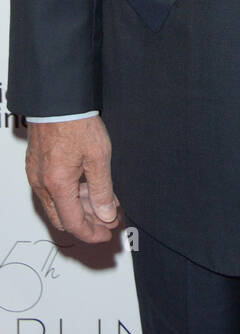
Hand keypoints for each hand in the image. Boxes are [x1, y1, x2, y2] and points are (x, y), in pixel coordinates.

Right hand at [25, 116, 120, 243]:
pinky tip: (88, 187)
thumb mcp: (98, 157)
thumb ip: (102, 190)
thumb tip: (106, 215)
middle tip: (108, 219)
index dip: (92, 233)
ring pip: (57, 205)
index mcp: (57, 185)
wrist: (58, 100)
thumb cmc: (77, 122)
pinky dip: (70, 195)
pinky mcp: (36, 166)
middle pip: (63, 219)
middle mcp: (42, 184)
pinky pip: (52, 191)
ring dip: (80, 208)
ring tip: (104, 202)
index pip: (74, 224)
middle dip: (87, 223)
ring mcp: (36, 175)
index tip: (107, 233)